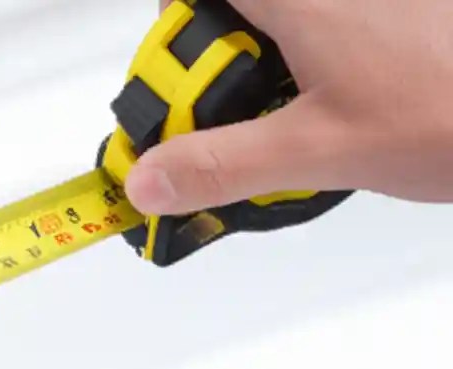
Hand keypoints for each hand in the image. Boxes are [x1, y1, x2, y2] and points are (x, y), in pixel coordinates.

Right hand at [127, 0, 452, 214]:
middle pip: (237, 15)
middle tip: (230, 115)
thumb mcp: (318, 151)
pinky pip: (321, 39)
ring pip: (284, 30)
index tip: (174, 76)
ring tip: (291, 123)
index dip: (177, 29)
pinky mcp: (392, 26)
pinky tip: (339, 115)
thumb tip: (149, 179)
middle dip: (220, 62)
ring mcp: (363, 10)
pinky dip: (310, 76)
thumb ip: (221, 165)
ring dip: (267, 73)